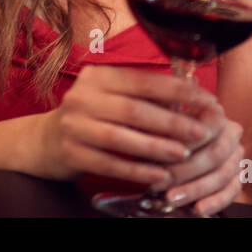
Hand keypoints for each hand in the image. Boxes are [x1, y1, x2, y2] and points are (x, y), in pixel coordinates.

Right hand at [35, 65, 216, 184]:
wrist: (44, 140)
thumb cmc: (94, 115)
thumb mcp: (115, 96)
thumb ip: (148, 95)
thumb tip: (195, 95)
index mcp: (99, 76)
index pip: (145, 80)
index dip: (179, 91)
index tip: (207, 101)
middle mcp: (83, 96)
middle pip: (135, 110)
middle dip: (173, 122)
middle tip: (201, 132)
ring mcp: (73, 125)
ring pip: (121, 138)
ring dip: (156, 148)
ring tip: (184, 155)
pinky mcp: (69, 153)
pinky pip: (108, 163)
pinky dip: (136, 171)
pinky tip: (159, 175)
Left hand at [157, 102, 244, 216]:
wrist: (185, 146)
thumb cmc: (169, 131)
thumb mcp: (164, 116)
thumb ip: (163, 111)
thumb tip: (155, 107)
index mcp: (217, 113)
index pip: (209, 126)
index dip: (188, 141)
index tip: (165, 152)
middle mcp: (232, 133)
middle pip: (214, 154)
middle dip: (184, 171)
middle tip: (160, 183)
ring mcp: (237, 157)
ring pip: (222, 175)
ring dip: (195, 189)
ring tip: (172, 198)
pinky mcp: (239, 178)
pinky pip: (232, 191)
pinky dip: (215, 202)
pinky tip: (198, 208)